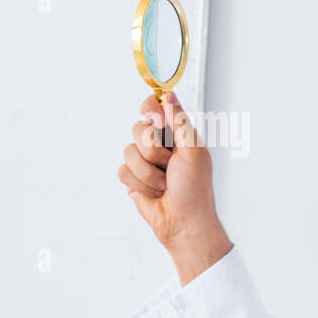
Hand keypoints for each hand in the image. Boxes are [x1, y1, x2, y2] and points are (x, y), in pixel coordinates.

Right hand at [119, 91, 231, 284]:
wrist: (183, 223)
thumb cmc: (195, 189)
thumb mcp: (193, 151)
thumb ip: (180, 122)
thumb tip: (169, 95)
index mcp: (176, 133)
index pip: (154, 106)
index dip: (151, 111)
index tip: (158, 122)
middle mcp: (158, 144)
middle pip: (138, 127)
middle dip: (153, 150)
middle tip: (168, 164)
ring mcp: (144, 161)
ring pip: (128, 150)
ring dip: (148, 172)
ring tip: (163, 184)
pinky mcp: (132, 178)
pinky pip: (122, 170)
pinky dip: (139, 184)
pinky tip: (153, 193)